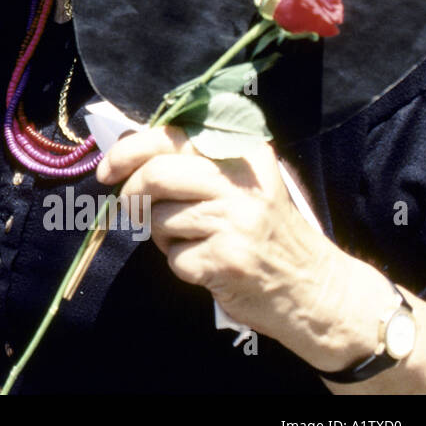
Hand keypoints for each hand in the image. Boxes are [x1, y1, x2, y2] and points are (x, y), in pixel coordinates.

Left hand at [97, 126, 392, 371]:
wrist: (316, 289)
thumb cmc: (267, 232)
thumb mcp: (244, 183)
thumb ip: (196, 163)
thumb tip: (127, 153)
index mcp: (243, 153)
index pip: (170, 136)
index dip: (128, 151)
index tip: (108, 170)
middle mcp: (241, 180)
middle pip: (156, 174)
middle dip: (132, 194)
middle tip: (132, 209)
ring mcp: (235, 220)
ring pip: (159, 218)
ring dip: (163, 235)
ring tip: (195, 240)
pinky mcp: (226, 258)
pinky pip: (174, 256)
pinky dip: (182, 263)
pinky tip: (210, 263)